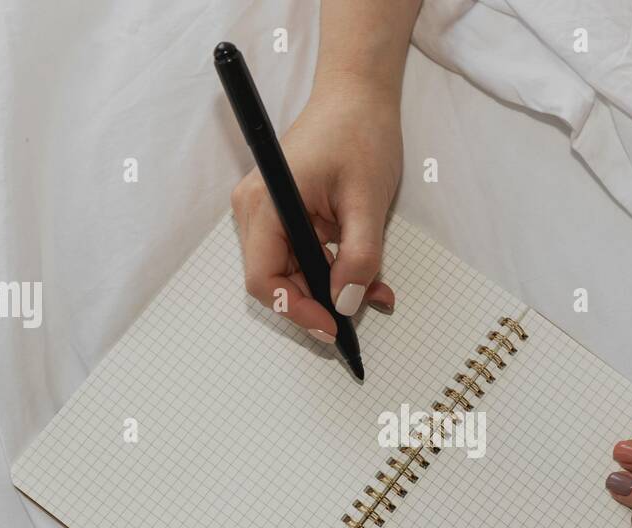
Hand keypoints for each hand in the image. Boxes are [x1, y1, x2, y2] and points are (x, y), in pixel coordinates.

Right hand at [231, 79, 400, 343]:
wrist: (357, 95)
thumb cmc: (358, 132)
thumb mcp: (367, 200)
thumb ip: (359, 256)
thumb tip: (347, 302)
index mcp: (266, 204)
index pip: (263, 280)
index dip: (296, 311)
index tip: (334, 328)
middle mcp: (256, 211)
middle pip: (277, 281)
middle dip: (322, 301)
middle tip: (365, 306)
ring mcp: (268, 213)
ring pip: (293, 272)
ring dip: (332, 288)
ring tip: (375, 288)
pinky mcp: (285, 215)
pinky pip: (303, 256)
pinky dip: (333, 269)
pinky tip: (365, 273)